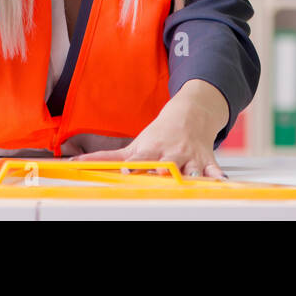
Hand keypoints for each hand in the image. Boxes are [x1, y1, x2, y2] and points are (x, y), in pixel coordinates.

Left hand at [74, 79, 228, 178]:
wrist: (191, 113)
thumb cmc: (159, 133)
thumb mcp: (135, 144)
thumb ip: (108, 158)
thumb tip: (76, 162)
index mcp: (151, 149)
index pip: (141, 159)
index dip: (136, 166)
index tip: (129, 171)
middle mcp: (170, 153)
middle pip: (166, 165)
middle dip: (162, 172)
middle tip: (159, 177)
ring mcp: (188, 156)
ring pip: (189, 168)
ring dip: (189, 175)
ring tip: (189, 182)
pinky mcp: (205, 159)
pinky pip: (212, 169)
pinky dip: (216, 175)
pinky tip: (220, 180)